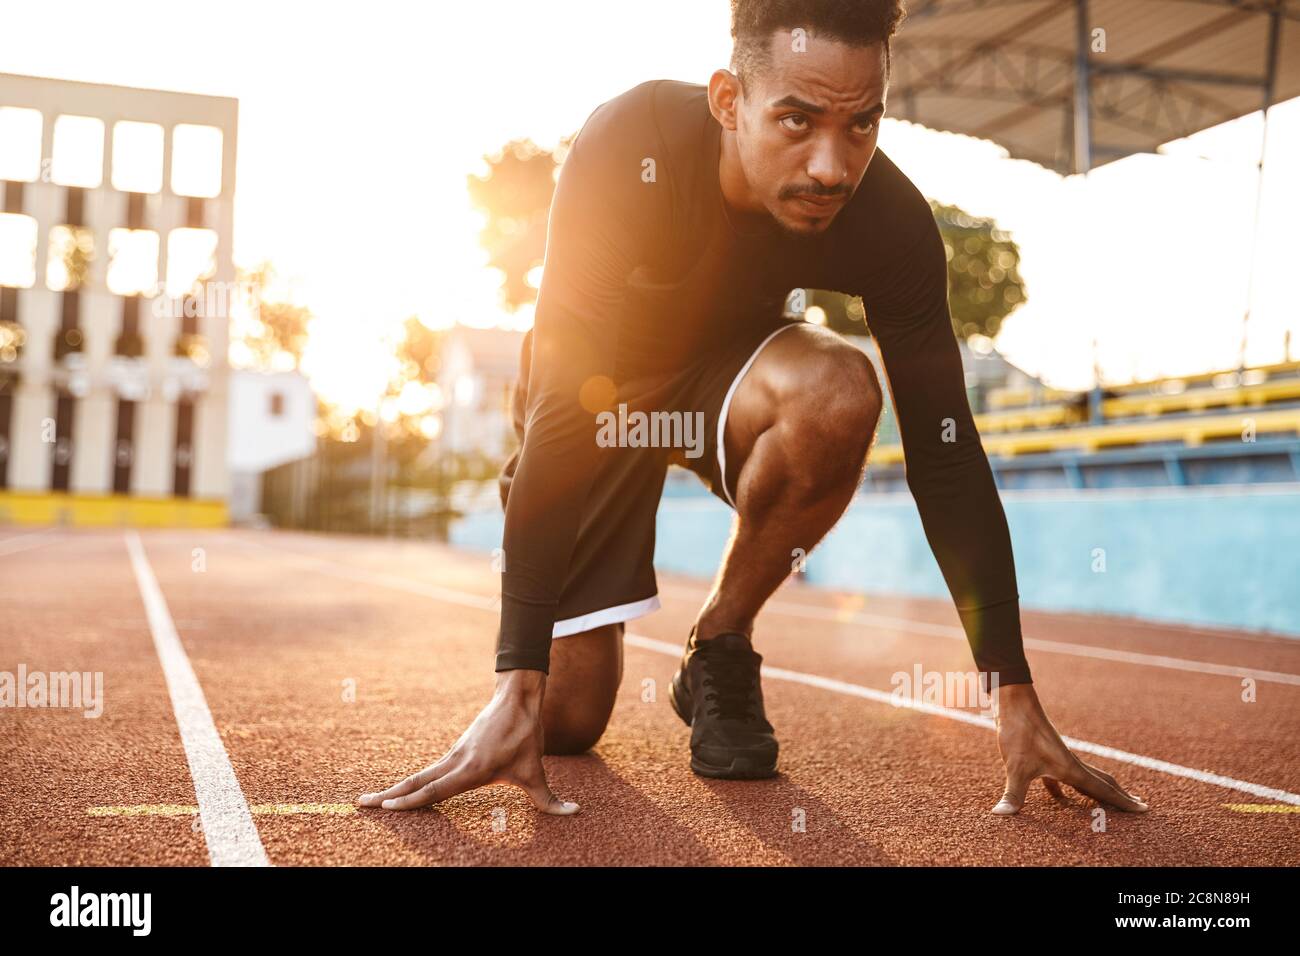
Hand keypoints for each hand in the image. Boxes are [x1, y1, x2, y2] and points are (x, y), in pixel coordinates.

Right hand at [357, 669, 578, 814]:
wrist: (517, 699)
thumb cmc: (525, 735)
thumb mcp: (537, 771)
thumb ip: (551, 799)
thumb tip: (575, 813)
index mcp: (472, 769)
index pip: (436, 789)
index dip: (412, 800)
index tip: (388, 808)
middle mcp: (456, 762)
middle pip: (417, 781)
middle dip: (388, 796)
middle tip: (361, 805)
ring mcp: (453, 755)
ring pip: (419, 774)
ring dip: (395, 788)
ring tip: (371, 800)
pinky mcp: (455, 751)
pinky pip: (429, 770)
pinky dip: (412, 781)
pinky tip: (401, 791)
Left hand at [992, 682, 1148, 815]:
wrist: (1012, 701)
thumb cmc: (1018, 731)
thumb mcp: (1015, 766)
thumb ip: (1013, 794)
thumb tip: (1002, 814)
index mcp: (1071, 769)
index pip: (1103, 790)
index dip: (1123, 802)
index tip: (1145, 809)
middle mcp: (1070, 763)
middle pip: (1101, 783)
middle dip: (1119, 796)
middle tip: (1140, 805)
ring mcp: (1058, 757)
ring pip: (1084, 779)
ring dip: (1097, 792)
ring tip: (1107, 803)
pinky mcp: (1044, 754)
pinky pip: (1060, 777)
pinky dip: (1064, 790)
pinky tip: (1059, 799)